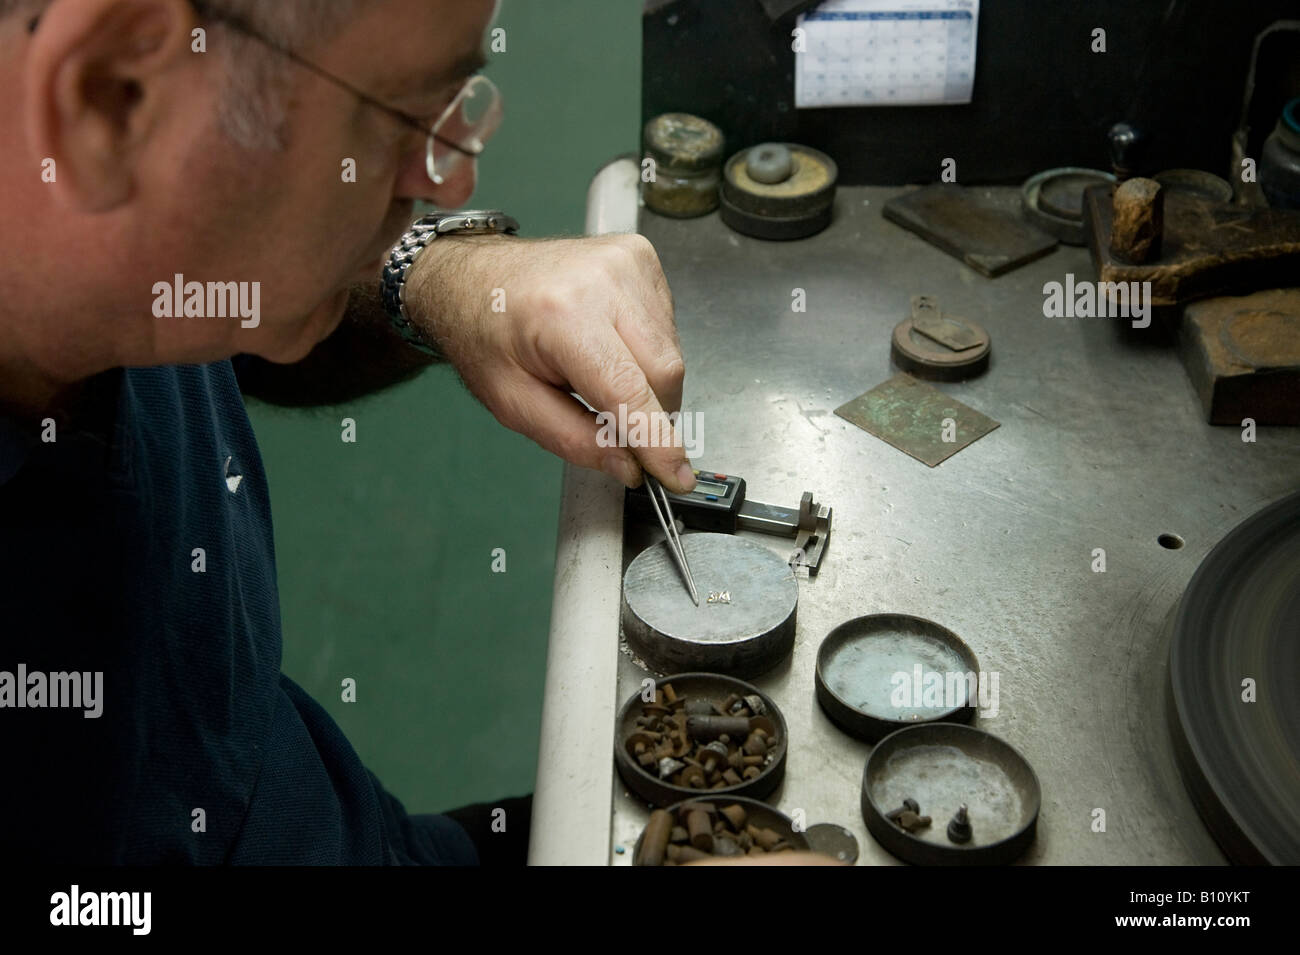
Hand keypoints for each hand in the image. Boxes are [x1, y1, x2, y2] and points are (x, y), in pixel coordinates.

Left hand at [405, 232, 695, 492]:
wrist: (475, 277)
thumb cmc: (484, 334)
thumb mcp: (512, 403)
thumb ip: (573, 440)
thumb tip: (628, 466)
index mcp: (562, 316)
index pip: (630, 392)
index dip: (658, 443)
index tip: (676, 477)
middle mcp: (602, 280)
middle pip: (664, 373)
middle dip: (651, 415)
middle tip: (616, 427)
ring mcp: (627, 262)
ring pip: (671, 353)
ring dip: (647, 382)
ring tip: (597, 372)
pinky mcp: (640, 257)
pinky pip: (666, 326)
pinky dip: (646, 351)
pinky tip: (609, 344)